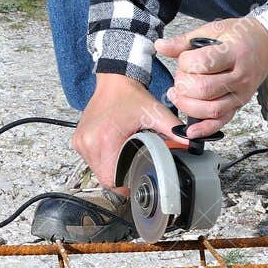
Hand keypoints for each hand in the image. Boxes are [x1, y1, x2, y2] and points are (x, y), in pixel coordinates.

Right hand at [73, 73, 188, 188]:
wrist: (114, 81)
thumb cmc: (131, 97)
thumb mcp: (156, 113)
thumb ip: (173, 130)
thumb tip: (190, 143)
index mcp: (105, 139)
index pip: (112, 179)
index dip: (125, 185)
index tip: (135, 180)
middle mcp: (89, 142)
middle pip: (104, 177)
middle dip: (119, 178)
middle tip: (132, 167)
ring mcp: (81, 141)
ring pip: (96, 170)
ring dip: (109, 169)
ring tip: (122, 155)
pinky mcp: (78, 140)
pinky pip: (90, 160)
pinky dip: (101, 159)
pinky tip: (112, 149)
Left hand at [156, 17, 267, 136]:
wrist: (267, 42)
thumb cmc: (240, 35)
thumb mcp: (212, 30)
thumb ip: (184, 41)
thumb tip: (160, 46)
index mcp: (234, 52)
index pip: (203, 63)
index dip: (185, 62)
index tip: (184, 59)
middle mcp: (240, 76)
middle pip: (204, 89)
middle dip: (183, 85)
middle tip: (180, 77)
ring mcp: (241, 93)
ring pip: (211, 109)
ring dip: (188, 105)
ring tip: (177, 95)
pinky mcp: (240, 105)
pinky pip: (222, 122)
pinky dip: (205, 129)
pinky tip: (190, 132)